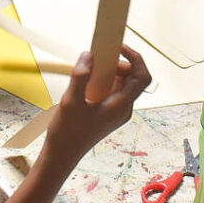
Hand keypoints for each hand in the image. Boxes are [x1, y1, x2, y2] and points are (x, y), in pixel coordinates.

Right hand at [42, 47, 149, 169]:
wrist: (62, 155)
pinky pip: (113, 91)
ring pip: (122, 84)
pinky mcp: (108, 113)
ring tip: (91, 69)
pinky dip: (104, 81)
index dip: (135, 58)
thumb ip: (80, 77)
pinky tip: (88, 81)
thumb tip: (88, 55)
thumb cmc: (68, 133)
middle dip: (119, 63)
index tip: (119, 48)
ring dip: (111, 71)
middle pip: (132, 78)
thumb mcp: (71, 102)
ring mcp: (116, 111)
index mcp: (121, 106)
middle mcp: (123, 108)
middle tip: (100, 58)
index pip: (141, 77)